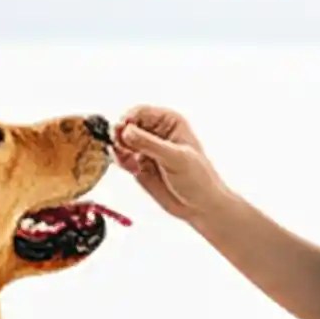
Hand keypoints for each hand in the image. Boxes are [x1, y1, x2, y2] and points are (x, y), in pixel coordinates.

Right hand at [113, 105, 228, 224]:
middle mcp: (156, 132)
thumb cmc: (198, 178)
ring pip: (121, 141)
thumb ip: (150, 144)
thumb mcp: (176, 158)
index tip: (122, 130)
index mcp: (169, 121)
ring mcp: (146, 148)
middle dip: (120, 134)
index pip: (141, 112)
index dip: (129, 119)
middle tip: (120, 147)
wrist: (200, 206)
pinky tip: (132, 169)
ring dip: (119, 149)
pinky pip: (121, 157)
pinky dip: (120, 161)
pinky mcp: (138, 165)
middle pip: (128, 124)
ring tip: (129, 162)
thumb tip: (126, 131)